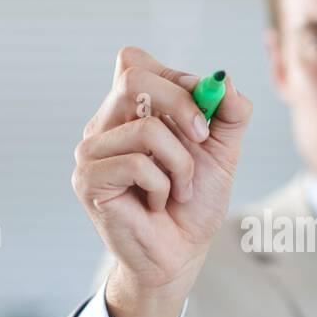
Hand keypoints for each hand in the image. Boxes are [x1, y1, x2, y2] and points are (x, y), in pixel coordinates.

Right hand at [72, 47, 252, 316]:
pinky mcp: (88, 180)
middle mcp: (104, 124)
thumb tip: (224, 80)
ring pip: (146, 127)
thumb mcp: (222, 151)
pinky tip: (157, 204)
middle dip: (183, 104)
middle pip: (133, 77)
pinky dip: (163, 186)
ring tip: (179, 189)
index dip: (174, 77)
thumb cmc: (194, 203)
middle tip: (204, 138)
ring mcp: (90, 152)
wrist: (181, 254)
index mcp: (129, 110)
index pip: (134, 61)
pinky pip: (138, 164)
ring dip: (180, 164)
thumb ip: (229, 113)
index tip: (204, 108)